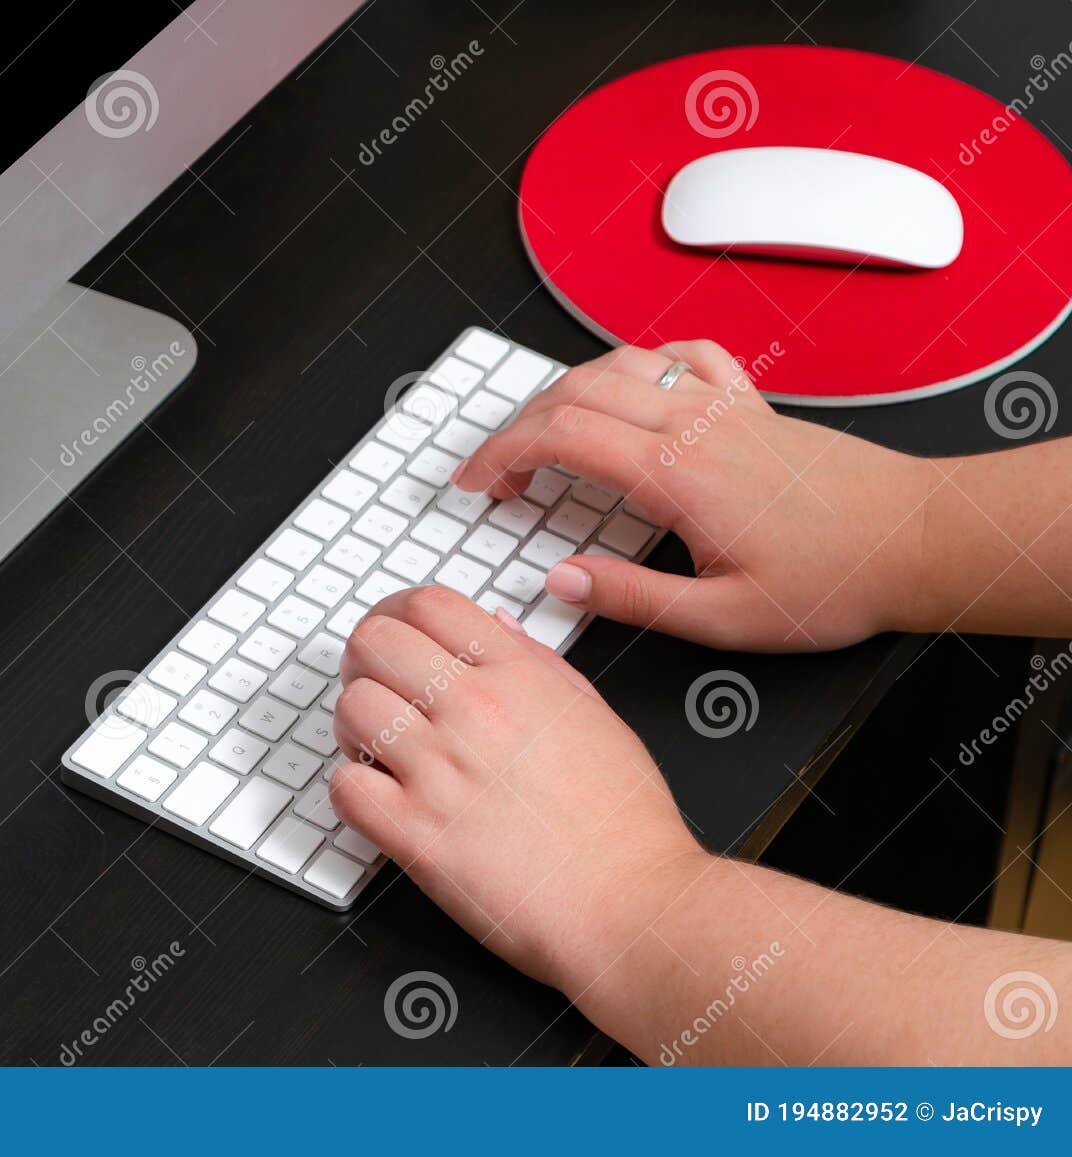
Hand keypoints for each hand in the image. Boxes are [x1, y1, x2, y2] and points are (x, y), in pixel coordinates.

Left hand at [329, 585, 706, 994]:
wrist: (631, 905)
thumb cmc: (623, 824)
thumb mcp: (593, 715)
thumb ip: (537, 662)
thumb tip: (494, 625)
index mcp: (517, 677)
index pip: (428, 604)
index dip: (398, 614)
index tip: (396, 636)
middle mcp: (474, 712)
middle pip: (373, 642)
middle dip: (365, 662)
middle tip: (379, 690)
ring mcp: (441, 771)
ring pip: (350, 708)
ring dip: (354, 728)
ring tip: (380, 752)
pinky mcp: (416, 833)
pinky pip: (344, 787)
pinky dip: (352, 792)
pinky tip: (382, 800)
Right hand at [452, 341, 933, 650]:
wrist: (919, 540)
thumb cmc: (835, 580)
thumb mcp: (721, 619)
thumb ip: (632, 598)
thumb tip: (563, 581)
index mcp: (676, 475)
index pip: (559, 437)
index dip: (502, 455)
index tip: (477, 481)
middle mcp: (694, 427)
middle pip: (575, 392)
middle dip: (516, 425)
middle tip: (495, 470)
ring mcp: (724, 408)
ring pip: (620, 365)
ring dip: (565, 392)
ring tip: (542, 432)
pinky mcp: (752, 406)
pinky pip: (685, 356)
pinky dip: (643, 361)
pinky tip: (634, 384)